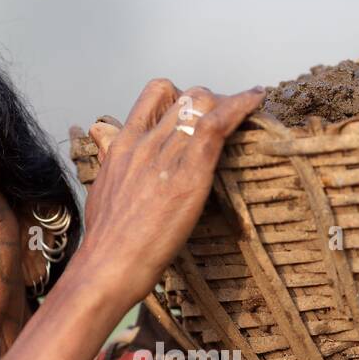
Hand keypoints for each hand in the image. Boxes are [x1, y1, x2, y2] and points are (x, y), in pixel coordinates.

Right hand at [70, 79, 266, 311]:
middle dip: (212, 101)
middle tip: (227, 120)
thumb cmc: (105, 238)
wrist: (108, 264)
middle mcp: (147, 142)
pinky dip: (240, 106)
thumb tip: (102, 134)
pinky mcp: (189, 175)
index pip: (156, 94)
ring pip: (203, 104)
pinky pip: (216, 126)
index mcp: (124, 144)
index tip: (195, 110)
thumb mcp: (101, 185)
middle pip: (187, 97)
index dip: (181, 95)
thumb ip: (109, 155)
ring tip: (249, 110)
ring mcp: (168, 157)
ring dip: (230, 104)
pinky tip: (257, 99)